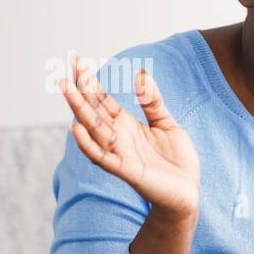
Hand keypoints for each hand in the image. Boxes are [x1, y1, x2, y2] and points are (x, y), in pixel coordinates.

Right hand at [60, 54, 200, 218]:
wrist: (188, 192)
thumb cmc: (177, 161)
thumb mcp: (167, 124)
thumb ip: (152, 101)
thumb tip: (140, 73)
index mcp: (127, 125)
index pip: (103, 100)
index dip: (91, 82)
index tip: (78, 61)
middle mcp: (118, 137)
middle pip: (94, 110)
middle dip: (80, 90)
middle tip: (65, 68)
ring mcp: (120, 153)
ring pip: (94, 129)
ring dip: (79, 110)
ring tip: (66, 89)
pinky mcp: (127, 170)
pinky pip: (103, 157)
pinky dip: (89, 144)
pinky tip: (77, 129)